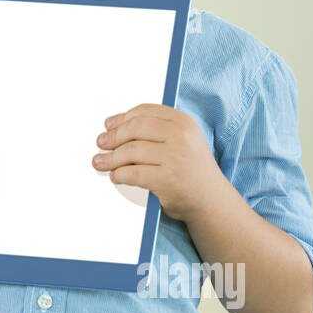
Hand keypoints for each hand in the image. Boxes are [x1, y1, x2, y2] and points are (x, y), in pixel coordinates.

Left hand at [92, 103, 228, 222]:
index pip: (145, 112)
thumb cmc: (192, 171)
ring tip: (100, 163)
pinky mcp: (168, 180)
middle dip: (113, 137)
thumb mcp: (182, 141)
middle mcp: (181, 136)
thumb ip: (154, 131)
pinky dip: (119, 174)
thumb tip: (113, 128)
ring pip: (130, 151)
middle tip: (101, 143)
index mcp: (183, 122)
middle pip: (134, 129)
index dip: (122, 118)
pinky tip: (116, 176)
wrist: (212, 201)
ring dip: (110, 158)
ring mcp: (175, 158)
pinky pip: (133, 173)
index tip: (109, 125)